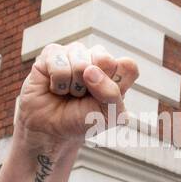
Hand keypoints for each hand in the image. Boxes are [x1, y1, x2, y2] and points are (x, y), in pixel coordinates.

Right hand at [13, 42, 139, 151]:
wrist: (51, 128)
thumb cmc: (82, 120)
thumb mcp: (108, 116)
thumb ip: (111, 94)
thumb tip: (92, 71)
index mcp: (117, 72)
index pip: (128, 66)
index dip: (117, 82)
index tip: (105, 97)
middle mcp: (98, 59)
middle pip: (105, 58)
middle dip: (93, 84)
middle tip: (85, 95)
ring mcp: (75, 54)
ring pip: (80, 62)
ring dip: (73, 85)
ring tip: (70, 92)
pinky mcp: (52, 53)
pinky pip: (58, 62)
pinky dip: (57, 81)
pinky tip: (56, 87)